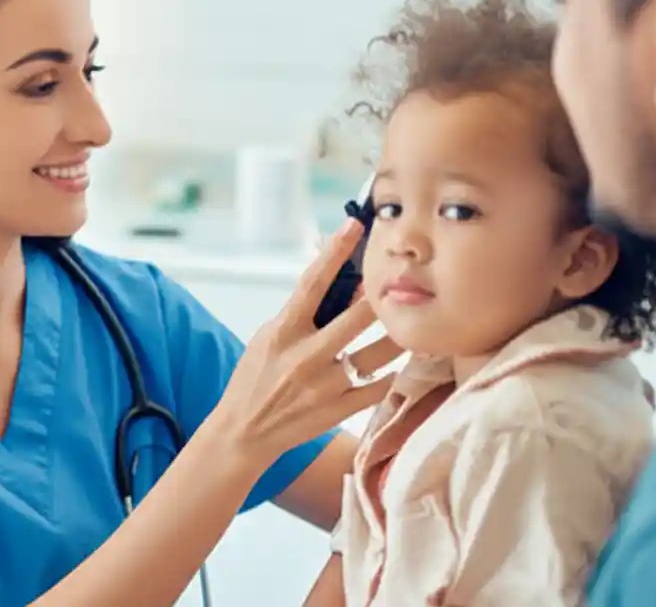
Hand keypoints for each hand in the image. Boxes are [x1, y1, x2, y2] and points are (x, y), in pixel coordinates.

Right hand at [213, 218, 402, 463]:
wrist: (245, 431)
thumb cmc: (257, 375)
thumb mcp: (271, 335)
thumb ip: (303, 311)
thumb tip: (341, 280)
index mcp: (283, 331)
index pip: (313, 282)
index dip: (335, 250)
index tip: (354, 224)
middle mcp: (304, 357)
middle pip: (356, 318)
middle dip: (382, 297)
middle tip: (403, 280)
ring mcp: (324, 386)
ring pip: (377, 355)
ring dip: (397, 336)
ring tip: (411, 323)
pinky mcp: (337, 411)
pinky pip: (379, 387)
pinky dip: (391, 373)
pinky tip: (397, 363)